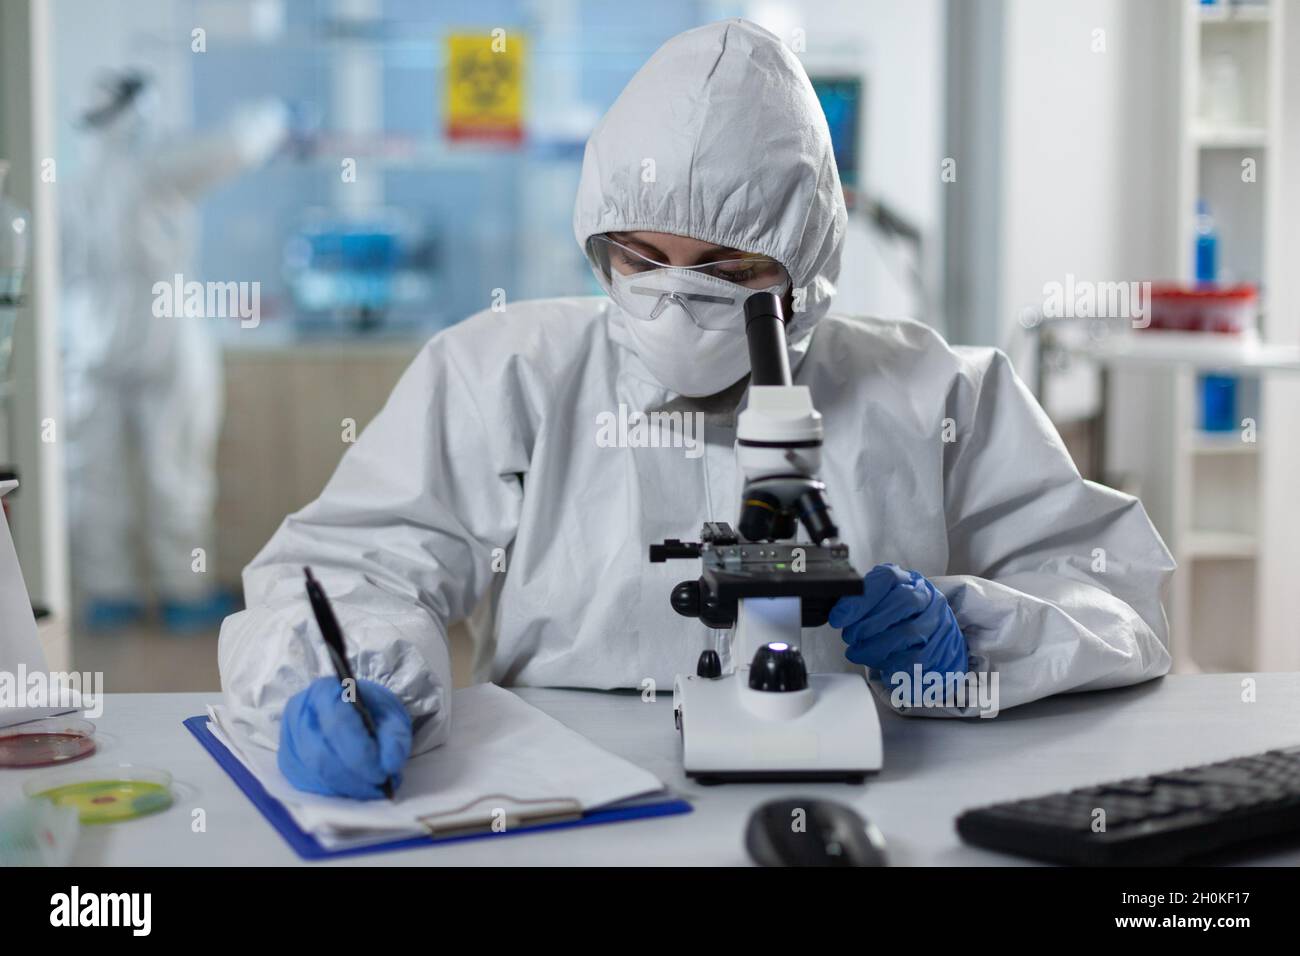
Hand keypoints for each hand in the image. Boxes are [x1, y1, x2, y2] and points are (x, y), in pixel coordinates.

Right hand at [278, 677, 411, 799]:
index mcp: (324, 691)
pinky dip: (334, 790)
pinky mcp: (288, 760)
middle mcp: (299, 712)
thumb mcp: (391, 716)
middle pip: (320, 753)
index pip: (337, 724)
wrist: (353, 710)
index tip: (382, 772)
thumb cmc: (371, 710)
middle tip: (379, 785)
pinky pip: (307, 782)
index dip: (359, 753)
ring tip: (372, 788)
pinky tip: (354, 788)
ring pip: (313, 771)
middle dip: (353, 776)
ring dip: (346, 786)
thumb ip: (394, 738)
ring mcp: (289, 738)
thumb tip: (389, 766)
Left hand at [829, 564, 967, 681]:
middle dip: (868, 624)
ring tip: (858, 652)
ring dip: (876, 646)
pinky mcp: (940, 648)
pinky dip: (892, 663)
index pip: (886, 578)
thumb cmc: (901, 617)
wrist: (934, 635)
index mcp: (907, 579)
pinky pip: (915, 657)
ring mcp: (937, 621)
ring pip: (907, 632)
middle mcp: (926, 596)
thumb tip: (839, 615)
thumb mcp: (882, 601)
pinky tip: (879, 664)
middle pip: (902, 602)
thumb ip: (862, 603)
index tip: (838, 618)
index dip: (859, 599)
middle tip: (850, 636)